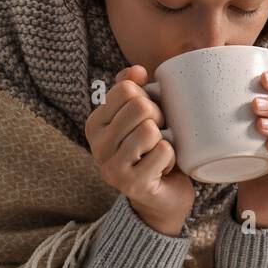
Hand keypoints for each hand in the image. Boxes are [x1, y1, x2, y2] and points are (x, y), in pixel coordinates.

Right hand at [85, 64, 195, 235]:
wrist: (162, 196)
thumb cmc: (152, 150)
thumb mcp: (140, 117)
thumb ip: (132, 89)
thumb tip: (137, 70)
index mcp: (95, 124)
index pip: (126, 89)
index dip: (147, 99)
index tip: (148, 118)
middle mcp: (97, 145)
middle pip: (140, 107)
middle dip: (159, 118)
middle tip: (158, 137)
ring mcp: (112, 167)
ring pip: (150, 130)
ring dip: (165, 140)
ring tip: (159, 153)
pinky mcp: (132, 184)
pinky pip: (164, 151)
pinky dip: (172, 158)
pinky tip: (163, 169)